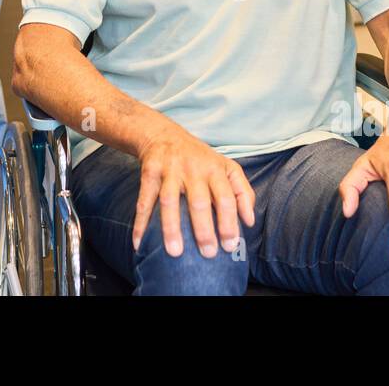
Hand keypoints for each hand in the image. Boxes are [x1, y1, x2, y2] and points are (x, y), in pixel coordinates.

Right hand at [133, 125, 255, 257]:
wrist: (164, 135)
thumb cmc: (200, 159)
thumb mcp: (226, 167)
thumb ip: (243, 192)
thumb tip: (250, 222)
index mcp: (215, 169)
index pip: (226, 198)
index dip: (229, 222)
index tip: (230, 246)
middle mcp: (193, 169)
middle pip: (198, 201)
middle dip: (203, 230)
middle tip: (207, 253)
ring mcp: (170, 170)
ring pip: (169, 201)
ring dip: (171, 227)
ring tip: (175, 252)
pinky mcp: (149, 172)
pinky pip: (144, 200)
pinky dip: (140, 222)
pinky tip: (139, 242)